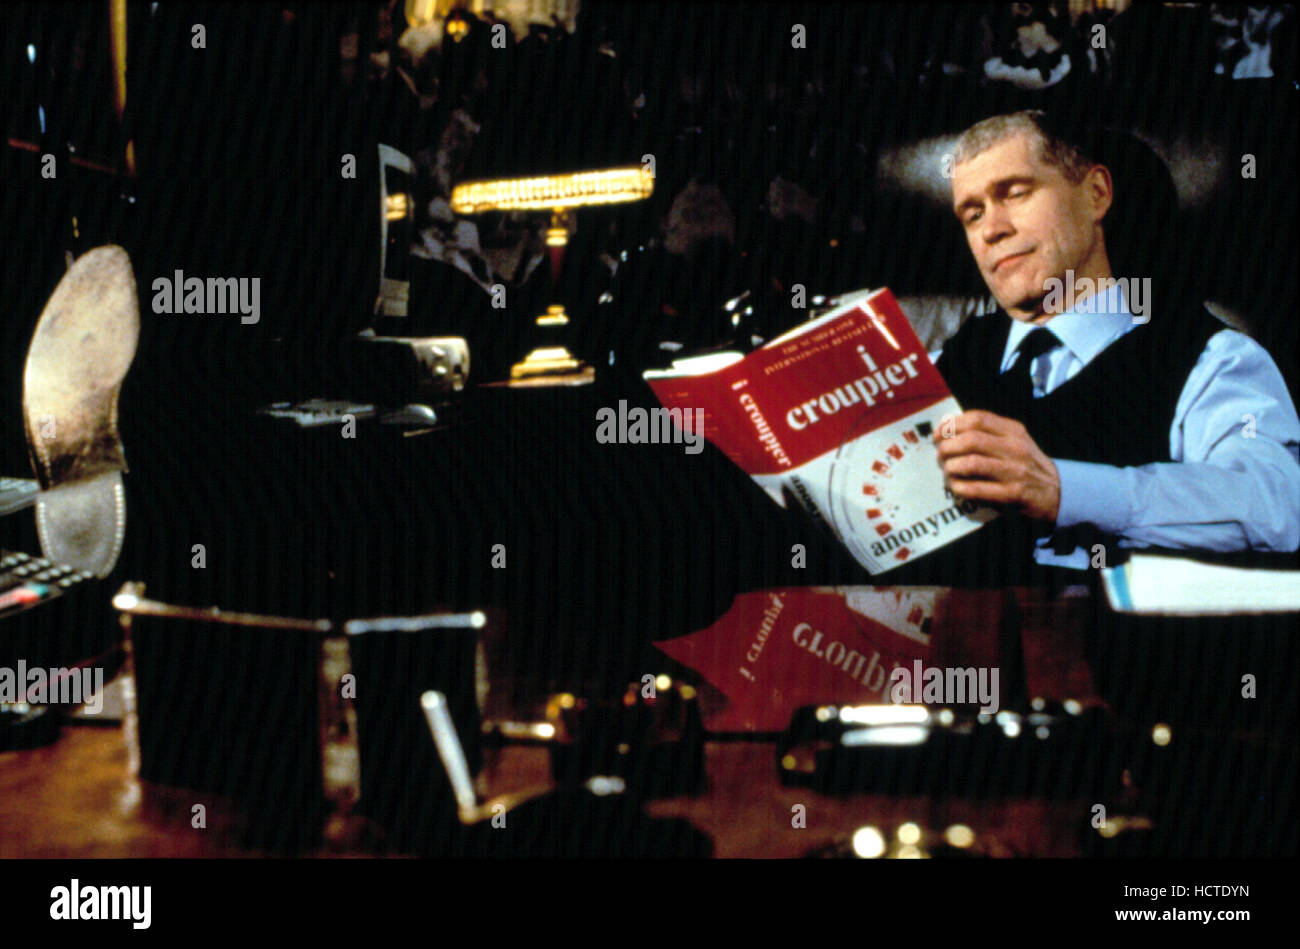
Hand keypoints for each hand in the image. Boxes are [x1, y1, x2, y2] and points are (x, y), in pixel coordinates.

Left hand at [933, 410, 1060, 522]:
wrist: (1057, 491)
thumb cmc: (1027, 465)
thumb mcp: (1015, 441)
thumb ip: (989, 432)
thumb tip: (949, 429)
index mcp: (1013, 431)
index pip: (977, 418)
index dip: (951, 425)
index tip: (938, 435)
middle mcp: (1015, 448)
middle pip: (970, 440)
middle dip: (947, 448)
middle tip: (940, 455)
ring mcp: (1015, 471)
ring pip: (971, 463)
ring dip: (951, 467)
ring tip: (948, 471)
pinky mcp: (1013, 494)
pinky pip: (977, 489)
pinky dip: (960, 487)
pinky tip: (956, 487)